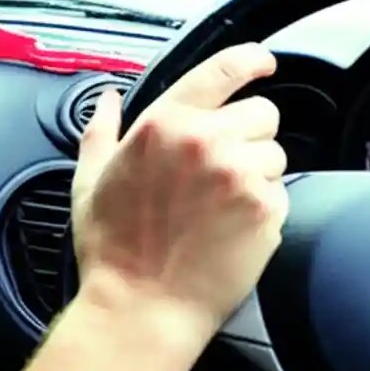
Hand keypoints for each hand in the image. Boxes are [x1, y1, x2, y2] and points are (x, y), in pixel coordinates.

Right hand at [70, 43, 288, 348]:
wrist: (141, 308)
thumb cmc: (113, 253)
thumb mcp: (88, 183)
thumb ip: (100, 132)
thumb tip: (105, 102)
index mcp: (163, 125)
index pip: (224, 69)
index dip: (251, 62)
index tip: (261, 66)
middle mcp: (205, 141)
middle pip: (262, 112)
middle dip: (247, 137)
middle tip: (218, 173)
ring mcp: (240, 173)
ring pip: (275, 153)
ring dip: (256, 175)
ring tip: (218, 209)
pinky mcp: (266, 207)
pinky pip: (281, 193)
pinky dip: (261, 210)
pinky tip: (227, 231)